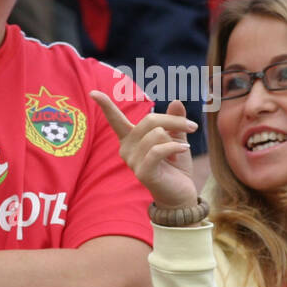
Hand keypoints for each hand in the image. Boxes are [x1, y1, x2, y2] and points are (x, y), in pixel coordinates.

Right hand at [90, 93, 197, 209]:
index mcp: (131, 138)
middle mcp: (127, 148)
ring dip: (175, 139)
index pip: (115, 120)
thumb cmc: (175, 165)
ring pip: (156, 134)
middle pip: (149, 121)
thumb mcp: (176, 138)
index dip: (105, 105)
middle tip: (192, 126)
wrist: (180, 193)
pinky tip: (183, 150)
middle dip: (174, 121)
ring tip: (180, 150)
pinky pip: (158, 150)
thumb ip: (174, 120)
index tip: (93, 92)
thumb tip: (176, 101)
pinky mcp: (142, 172)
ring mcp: (132, 161)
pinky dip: (174, 147)